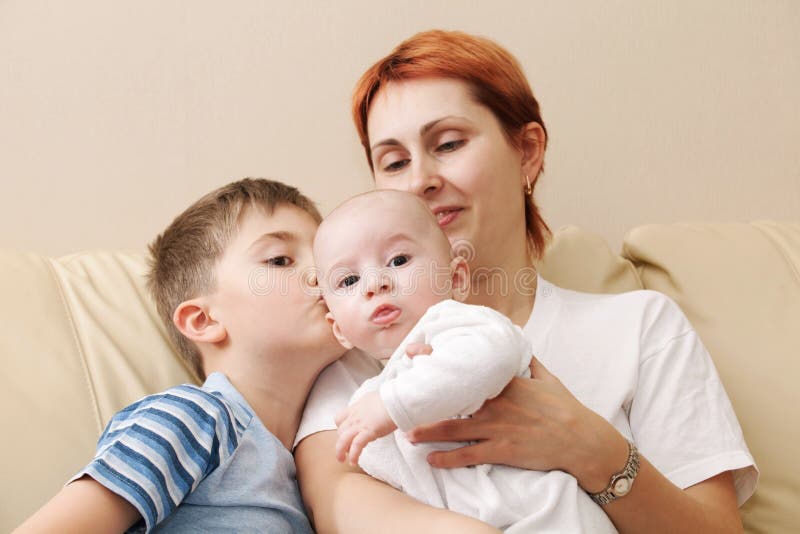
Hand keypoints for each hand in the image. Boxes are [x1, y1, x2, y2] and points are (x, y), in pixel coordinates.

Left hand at [335, 391, 397, 465]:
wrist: (396, 400)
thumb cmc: (391, 399)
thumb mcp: (376, 399)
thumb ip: (373, 406)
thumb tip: (378, 410)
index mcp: (356, 407)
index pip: (340, 418)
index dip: (340, 428)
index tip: (345, 435)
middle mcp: (355, 415)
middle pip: (340, 431)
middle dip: (341, 442)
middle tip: (345, 450)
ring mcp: (360, 424)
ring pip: (343, 440)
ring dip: (340, 452)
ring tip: (342, 460)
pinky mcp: (368, 431)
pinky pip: (356, 445)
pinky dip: (354, 455)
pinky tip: (354, 461)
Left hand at [405, 356, 626, 490]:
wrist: (582, 441)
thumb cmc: (566, 409)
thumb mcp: (549, 379)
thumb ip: (530, 363)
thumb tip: (520, 346)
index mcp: (505, 383)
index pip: (466, 369)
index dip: (438, 360)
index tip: (416, 352)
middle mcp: (496, 403)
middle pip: (452, 398)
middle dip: (424, 396)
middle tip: (400, 394)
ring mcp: (497, 428)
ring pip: (453, 429)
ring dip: (427, 431)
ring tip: (407, 432)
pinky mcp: (502, 451)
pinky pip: (469, 455)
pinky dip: (448, 458)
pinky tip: (431, 459)